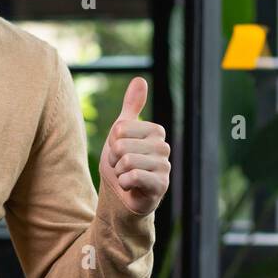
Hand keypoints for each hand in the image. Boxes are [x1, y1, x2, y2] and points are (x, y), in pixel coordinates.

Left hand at [98, 77, 170, 216]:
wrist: (121, 197)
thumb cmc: (121, 164)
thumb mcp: (121, 133)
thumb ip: (131, 107)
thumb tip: (140, 79)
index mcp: (155, 131)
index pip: (120, 128)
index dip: (112, 142)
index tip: (118, 152)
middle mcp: (164, 147)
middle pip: (122, 145)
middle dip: (114, 159)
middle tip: (121, 167)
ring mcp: (164, 167)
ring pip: (127, 161)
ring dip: (118, 172)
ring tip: (126, 177)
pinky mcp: (161, 186)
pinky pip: (133, 176)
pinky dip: (124, 183)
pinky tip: (130, 187)